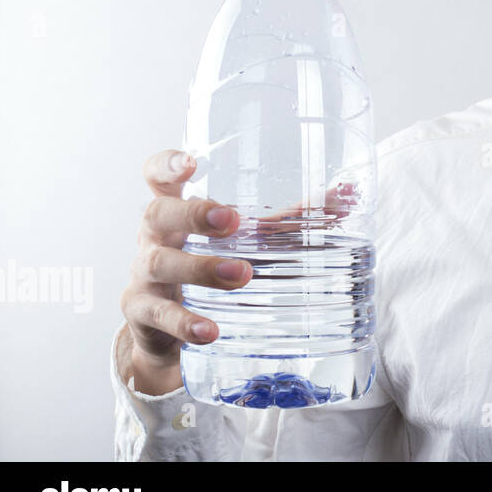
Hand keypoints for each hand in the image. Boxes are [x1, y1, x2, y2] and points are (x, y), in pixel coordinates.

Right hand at [120, 149, 361, 393]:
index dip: (167, 165)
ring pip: (160, 264)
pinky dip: (185, 322)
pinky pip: (158, 316)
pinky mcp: (143, 315)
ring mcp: (144, 276)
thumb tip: (349, 193)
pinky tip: (210, 330)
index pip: (158, 177)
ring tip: (240, 275)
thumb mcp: (247, 240)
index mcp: (177, 210)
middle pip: (157, 213)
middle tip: (232, 220)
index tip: (190, 162)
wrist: (169, 330)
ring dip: (200, 268)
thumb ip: (293, 218)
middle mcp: (155, 237)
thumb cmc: (211, 264)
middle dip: (193, 214)